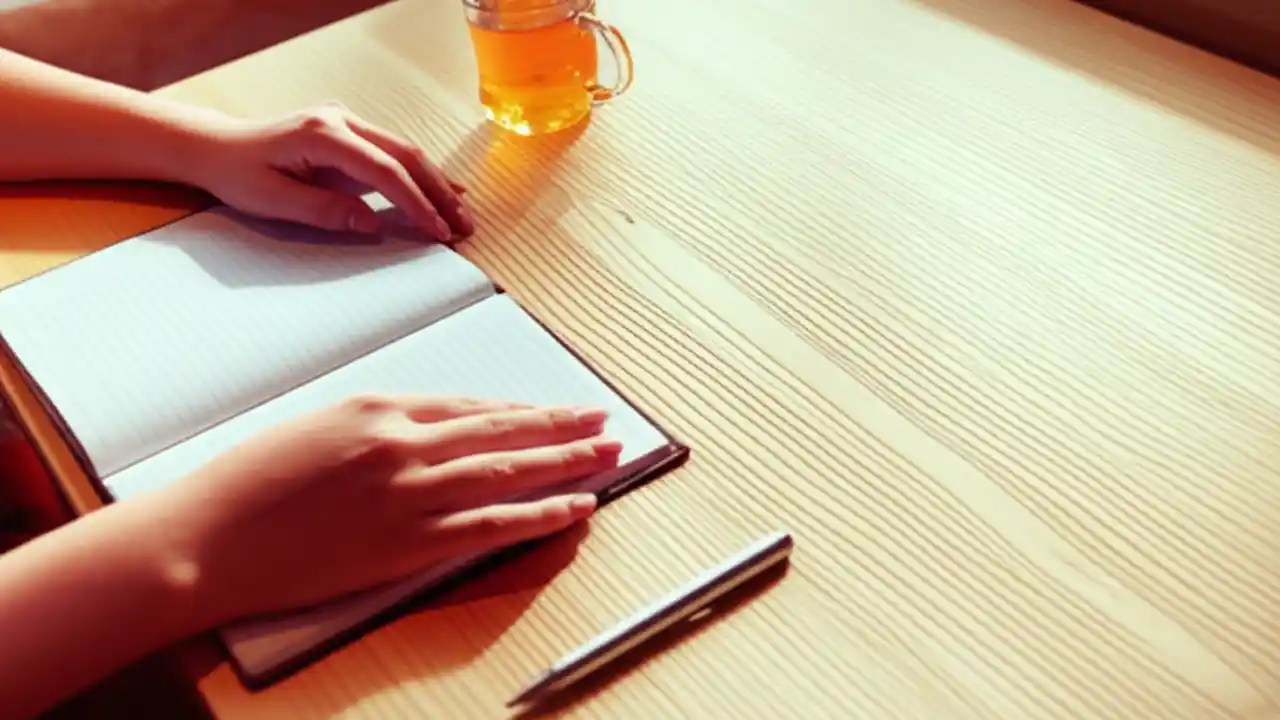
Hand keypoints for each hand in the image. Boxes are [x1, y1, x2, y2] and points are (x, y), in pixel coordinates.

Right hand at [148, 395, 619, 625]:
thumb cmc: (247, 484)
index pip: (470, 405)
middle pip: (502, 428)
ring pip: (509, 469)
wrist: (208, 537)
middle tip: (603, 419)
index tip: (552, 407)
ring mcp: (410, 492)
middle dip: (560, 424)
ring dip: (566, 460)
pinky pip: (492, 524)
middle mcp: (403, 442)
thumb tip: (419, 432)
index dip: (519, 408)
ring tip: (608, 452)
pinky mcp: (408, 542)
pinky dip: (540, 513)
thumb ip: (374, 428)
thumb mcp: (313, 430)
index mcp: (378, 408)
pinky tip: (574, 506)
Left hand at [184, 101, 472, 242]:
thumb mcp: (274, 201)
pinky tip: (446, 188)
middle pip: (405, 154)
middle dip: (438, 192)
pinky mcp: (348, 132)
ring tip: (462, 214)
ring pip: (405, 151)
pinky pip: (393, 152)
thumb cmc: (238, 174)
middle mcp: (340, 119)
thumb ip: (326, 211)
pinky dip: (420, 173)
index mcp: (321, 133)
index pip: (383, 169)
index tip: (436, 231)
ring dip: (435, 183)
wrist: (216, 147)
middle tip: (463, 225)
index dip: (415, 202)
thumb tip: (374, 224)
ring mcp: (346, 122)